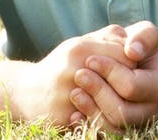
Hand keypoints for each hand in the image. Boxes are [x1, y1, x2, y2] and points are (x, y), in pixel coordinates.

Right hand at [14, 25, 135, 125]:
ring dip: (115, 102)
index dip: (132, 61)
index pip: (125, 55)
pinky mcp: (66, 118)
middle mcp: (75, 70)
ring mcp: (70, 96)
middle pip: (121, 78)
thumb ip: (106, 37)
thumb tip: (130, 39)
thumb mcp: (80, 43)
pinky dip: (101, 118)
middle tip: (123, 84)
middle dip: (126, 82)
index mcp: (81, 48)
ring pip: (111, 103)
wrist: (26, 92)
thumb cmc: (61, 64)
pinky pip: (96, 121)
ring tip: (113, 98)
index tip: (129, 66)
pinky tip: (100, 113)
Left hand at [69, 21, 157, 130]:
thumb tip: (132, 51)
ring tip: (75, 92)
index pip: (132, 86)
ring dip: (90, 110)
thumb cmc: (136, 46)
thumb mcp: (145, 34)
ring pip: (111, 128)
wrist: (128, 65)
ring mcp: (133, 124)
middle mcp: (148, 111)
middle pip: (122, 112)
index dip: (109, 72)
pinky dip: (86, 126)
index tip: (90, 59)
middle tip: (79, 74)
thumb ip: (144, 37)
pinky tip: (73, 113)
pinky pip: (102, 136)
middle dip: (98, 92)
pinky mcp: (117, 131)